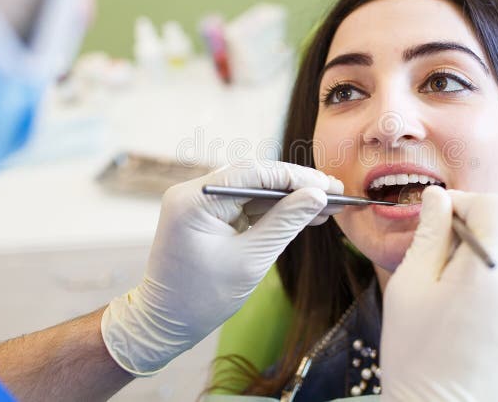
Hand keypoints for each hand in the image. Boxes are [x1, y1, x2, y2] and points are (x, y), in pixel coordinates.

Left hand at [101, 161, 342, 375]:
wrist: (164, 323)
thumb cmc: (203, 298)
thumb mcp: (251, 260)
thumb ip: (285, 222)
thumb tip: (317, 196)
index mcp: (194, 200)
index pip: (253, 173)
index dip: (295, 177)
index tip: (329, 186)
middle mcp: (192, 192)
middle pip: (254, 177)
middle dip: (295, 186)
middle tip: (334, 193)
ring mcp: (198, 202)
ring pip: (253, 189)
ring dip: (287, 198)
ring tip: (325, 206)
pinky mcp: (207, 214)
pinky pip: (245, 204)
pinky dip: (272, 211)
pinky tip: (302, 215)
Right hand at [380, 186, 497, 401]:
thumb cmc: (417, 357)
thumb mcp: (410, 287)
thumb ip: (429, 235)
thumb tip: (438, 197)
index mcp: (489, 270)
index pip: (496, 205)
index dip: (466, 202)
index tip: (439, 218)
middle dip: (463, 242)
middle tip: (428, 271)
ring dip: (474, 272)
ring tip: (443, 308)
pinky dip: (488, 296)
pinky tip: (463, 326)